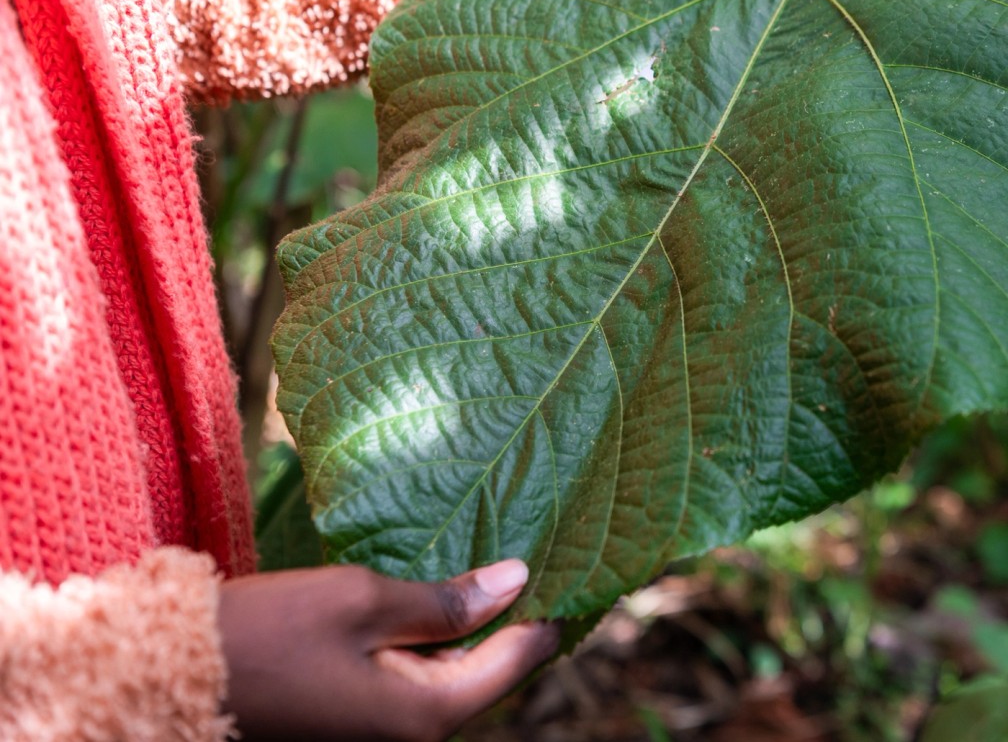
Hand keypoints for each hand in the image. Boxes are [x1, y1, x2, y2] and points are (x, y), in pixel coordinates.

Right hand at [218, 560, 556, 740]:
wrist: (167, 677)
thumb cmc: (267, 634)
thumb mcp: (361, 601)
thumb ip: (443, 600)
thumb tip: (517, 583)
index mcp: (424, 717)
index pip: (515, 661)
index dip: (547, 613)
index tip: (574, 567)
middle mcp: (409, 737)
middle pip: (483, 671)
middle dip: (506, 617)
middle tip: (534, 550)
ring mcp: (379, 731)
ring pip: (444, 674)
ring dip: (462, 625)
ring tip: (488, 561)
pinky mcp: (353, 717)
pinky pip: (408, 677)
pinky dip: (425, 638)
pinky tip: (428, 594)